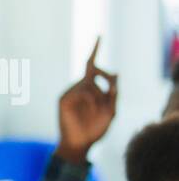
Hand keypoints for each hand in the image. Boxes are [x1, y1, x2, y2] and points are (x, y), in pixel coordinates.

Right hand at [56, 37, 116, 163]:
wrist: (81, 144)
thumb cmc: (96, 129)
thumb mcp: (112, 110)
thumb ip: (114, 93)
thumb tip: (117, 73)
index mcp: (90, 89)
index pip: (91, 66)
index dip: (95, 50)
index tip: (99, 35)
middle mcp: (79, 88)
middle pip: (93, 71)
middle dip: (106, 79)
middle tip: (113, 93)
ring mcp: (70, 93)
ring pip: (89, 82)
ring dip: (100, 95)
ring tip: (99, 110)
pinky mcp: (63, 99)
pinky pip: (82, 91)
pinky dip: (91, 99)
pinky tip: (92, 109)